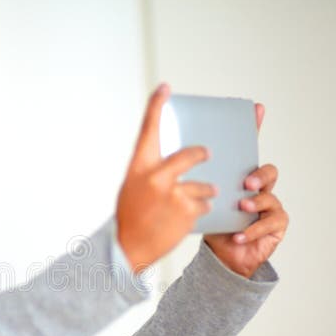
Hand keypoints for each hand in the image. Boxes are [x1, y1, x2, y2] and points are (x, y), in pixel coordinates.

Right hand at [116, 84, 215, 272]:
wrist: (129, 248)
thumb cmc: (131, 215)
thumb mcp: (134, 187)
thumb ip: (152, 171)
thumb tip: (178, 161)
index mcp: (139, 167)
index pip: (148, 130)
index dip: (156, 107)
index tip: (165, 88)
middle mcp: (157, 177)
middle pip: (190, 155)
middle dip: (200, 155)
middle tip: (206, 154)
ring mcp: (174, 194)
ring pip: (202, 186)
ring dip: (202, 194)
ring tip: (187, 204)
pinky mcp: (188, 211)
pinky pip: (203, 205)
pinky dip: (198, 211)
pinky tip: (183, 220)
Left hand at [203, 103, 288, 277]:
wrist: (219, 258)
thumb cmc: (211, 226)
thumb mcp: (198, 202)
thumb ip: (191, 183)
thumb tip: (170, 162)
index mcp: (239, 177)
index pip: (248, 150)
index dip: (254, 129)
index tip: (256, 108)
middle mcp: (258, 188)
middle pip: (268, 171)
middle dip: (259, 175)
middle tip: (245, 182)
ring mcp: (269, 206)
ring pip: (271, 197)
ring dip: (256, 201)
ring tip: (242, 205)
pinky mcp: (275, 226)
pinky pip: (271, 223)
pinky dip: (254, 230)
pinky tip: (239, 235)